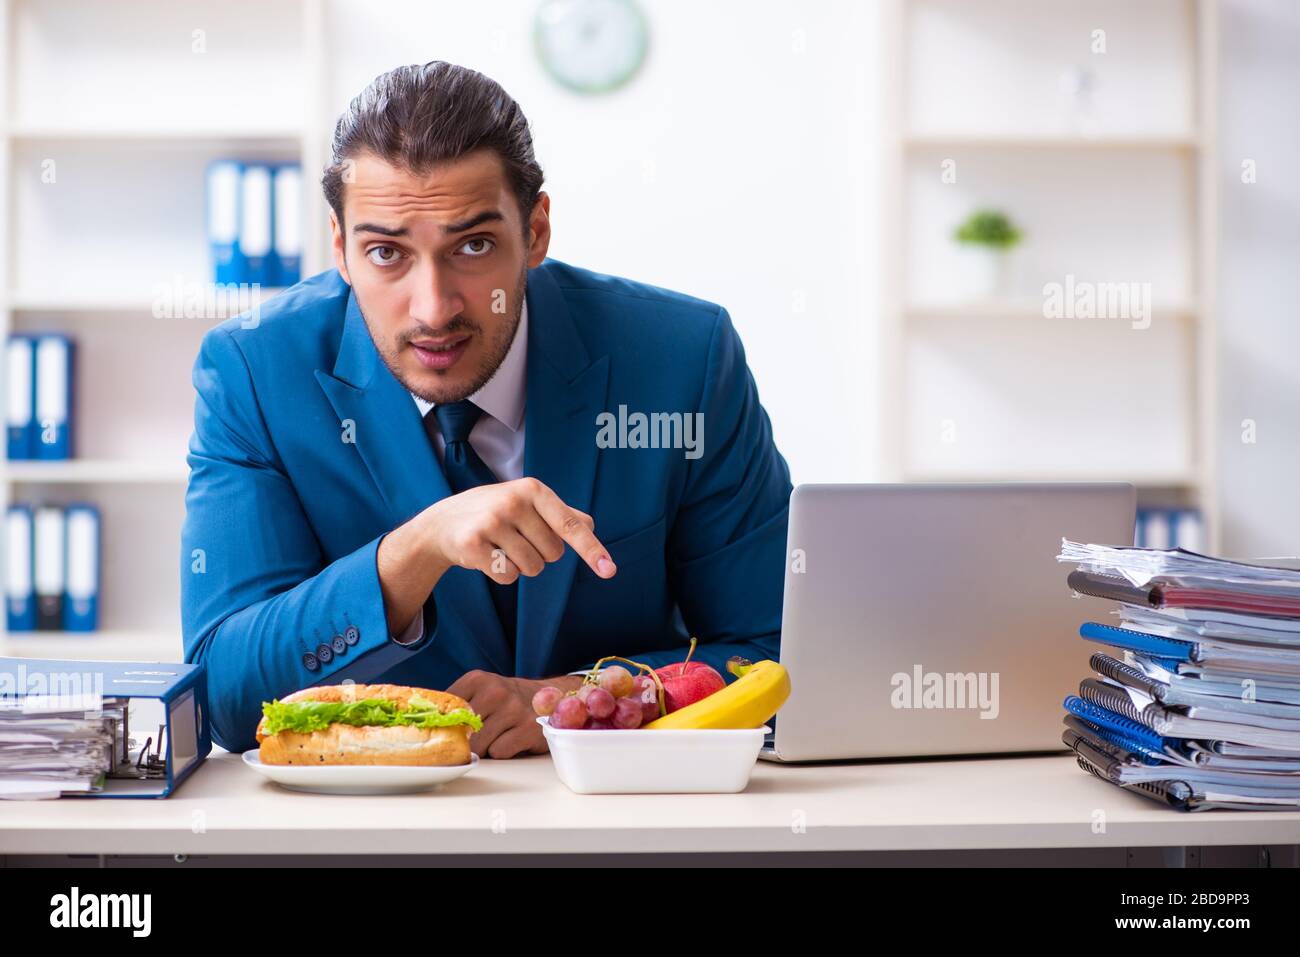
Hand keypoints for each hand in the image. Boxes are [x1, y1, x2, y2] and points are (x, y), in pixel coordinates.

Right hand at [424, 477, 616, 585]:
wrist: (443, 523)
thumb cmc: (494, 513)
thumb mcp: (526, 504)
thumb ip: (560, 515)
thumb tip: (590, 525)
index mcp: (533, 489)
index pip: (570, 525)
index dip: (592, 550)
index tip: (609, 570)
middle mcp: (514, 501)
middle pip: (553, 554)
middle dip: (539, 554)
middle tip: (514, 539)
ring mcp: (492, 522)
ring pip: (532, 568)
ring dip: (520, 566)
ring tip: (499, 547)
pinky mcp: (474, 544)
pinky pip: (509, 577)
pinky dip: (501, 574)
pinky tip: (485, 556)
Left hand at [448, 670, 584, 758]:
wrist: (550, 696)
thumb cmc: (506, 700)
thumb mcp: (481, 691)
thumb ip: (456, 704)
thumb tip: (426, 725)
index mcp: (477, 680)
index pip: (445, 710)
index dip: (444, 726)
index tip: (446, 732)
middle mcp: (496, 691)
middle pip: (462, 732)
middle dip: (465, 742)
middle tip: (474, 738)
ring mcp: (514, 710)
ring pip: (479, 745)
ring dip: (483, 748)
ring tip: (495, 737)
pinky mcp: (529, 729)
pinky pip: (499, 752)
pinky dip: (502, 751)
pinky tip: (511, 740)